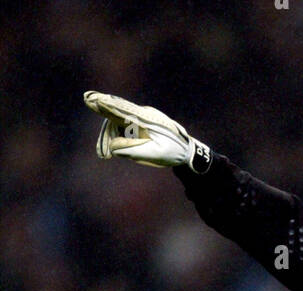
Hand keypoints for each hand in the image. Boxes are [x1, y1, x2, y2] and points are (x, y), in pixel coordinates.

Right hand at [83, 91, 209, 168]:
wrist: (186, 149)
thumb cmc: (172, 153)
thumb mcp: (154, 155)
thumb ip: (133, 150)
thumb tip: (113, 148)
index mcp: (148, 120)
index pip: (124, 111)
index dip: (107, 105)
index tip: (93, 99)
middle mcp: (143, 114)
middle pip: (116, 116)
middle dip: (105, 127)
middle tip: (99, 143)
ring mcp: (141, 116)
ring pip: (117, 122)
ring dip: (109, 137)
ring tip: (104, 155)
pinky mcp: (139, 121)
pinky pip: (121, 125)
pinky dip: (114, 136)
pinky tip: (109, 150)